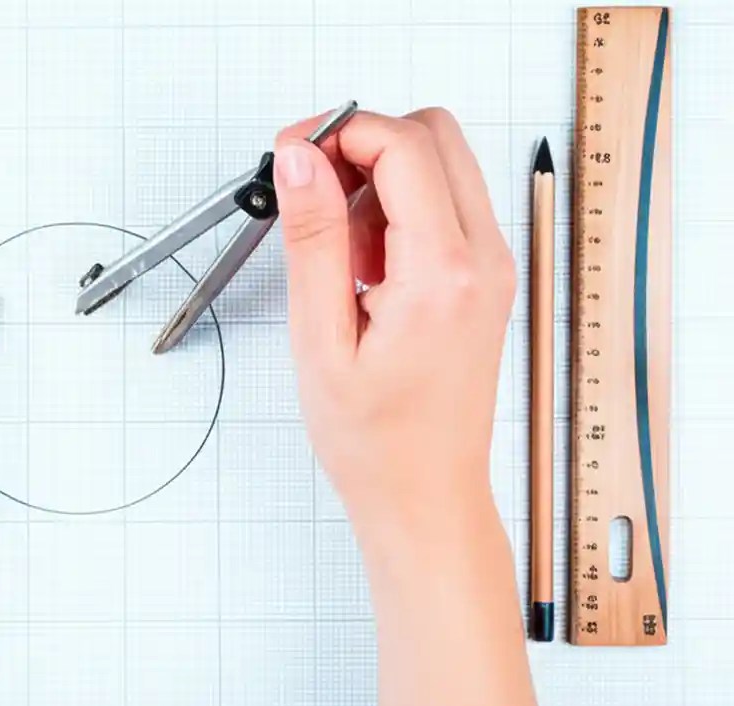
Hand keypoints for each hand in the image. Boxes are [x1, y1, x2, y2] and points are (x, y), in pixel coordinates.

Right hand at [274, 108, 535, 705]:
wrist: (424, 494)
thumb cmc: (375, 439)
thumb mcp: (321, 337)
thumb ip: (314, 237)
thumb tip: (300, 161)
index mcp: (445, 272)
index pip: (402, 144)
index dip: (338, 132)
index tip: (291, 154)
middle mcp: (485, 258)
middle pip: (432, 134)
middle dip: (361, 144)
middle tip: (310, 192)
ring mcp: (494, 264)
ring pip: (440, 162)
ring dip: (380, 178)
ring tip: (340, 253)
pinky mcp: (486, 276)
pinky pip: (444, 204)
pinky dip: (398, 209)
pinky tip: (364, 268)